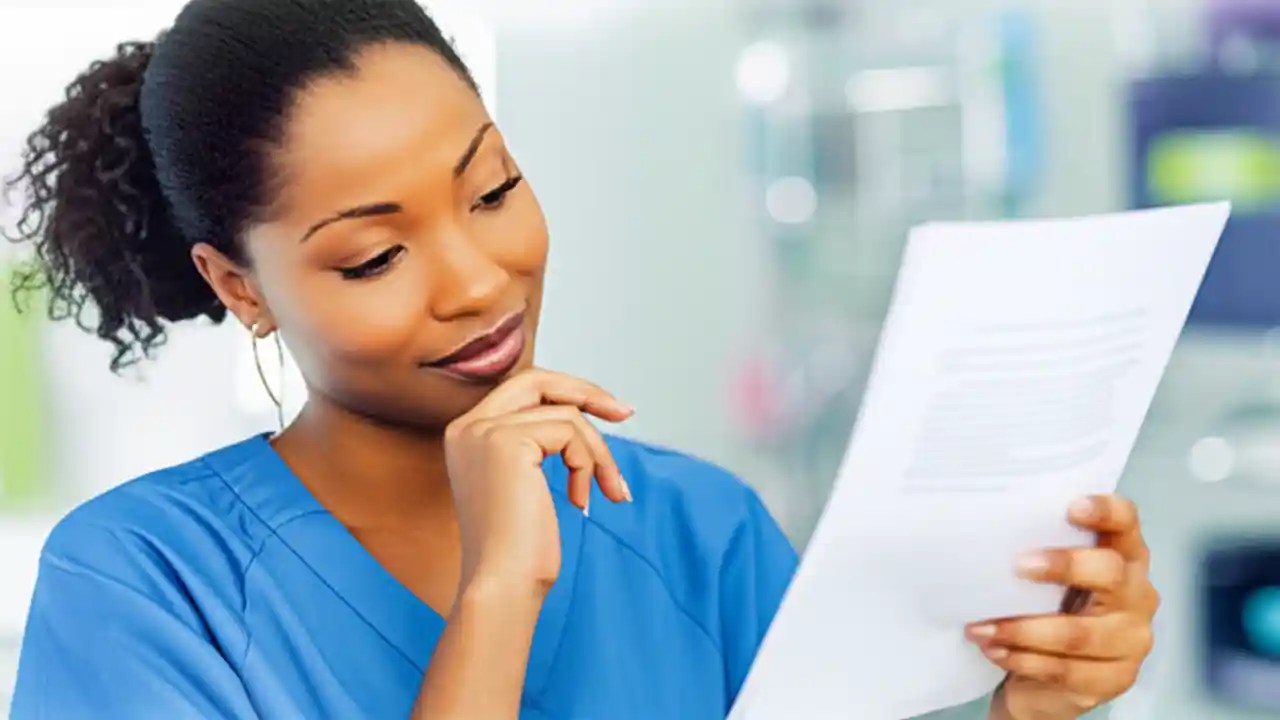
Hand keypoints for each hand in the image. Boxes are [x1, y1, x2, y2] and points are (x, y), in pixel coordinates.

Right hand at [444, 369, 633, 596]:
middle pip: (537, 379)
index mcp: (467, 435)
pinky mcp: (506, 441)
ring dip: (597, 454)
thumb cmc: (518, 550)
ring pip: (566, 414)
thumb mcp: (525, 484)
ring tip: (606, 491)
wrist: (502, 585)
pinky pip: (570, 432)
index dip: (568, 392)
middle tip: (626, 413)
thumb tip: (585, 411)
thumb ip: (539, 444)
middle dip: (587, 392)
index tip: (610, 410)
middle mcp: (468, 426)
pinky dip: (588, 463)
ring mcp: (485, 431)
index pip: (522, 390)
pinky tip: (580, 500)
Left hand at [967, 495, 1159, 719]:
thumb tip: (985, 532)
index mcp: (1123, 555)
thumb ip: (1036, 551)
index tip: (1071, 507)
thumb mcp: (1046, 577)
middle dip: (1063, 566)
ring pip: (1080, 633)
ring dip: (1023, 629)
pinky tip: (995, 650)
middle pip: (1109, 572)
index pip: (1126, 522)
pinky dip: (1023, 660)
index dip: (1105, 511)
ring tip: (982, 626)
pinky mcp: (1116, 678)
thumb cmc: (1047, 610)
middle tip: (1017, 566)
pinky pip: (1067, 670)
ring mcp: (1131, 639)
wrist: (1051, 680)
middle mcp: (1136, 594)